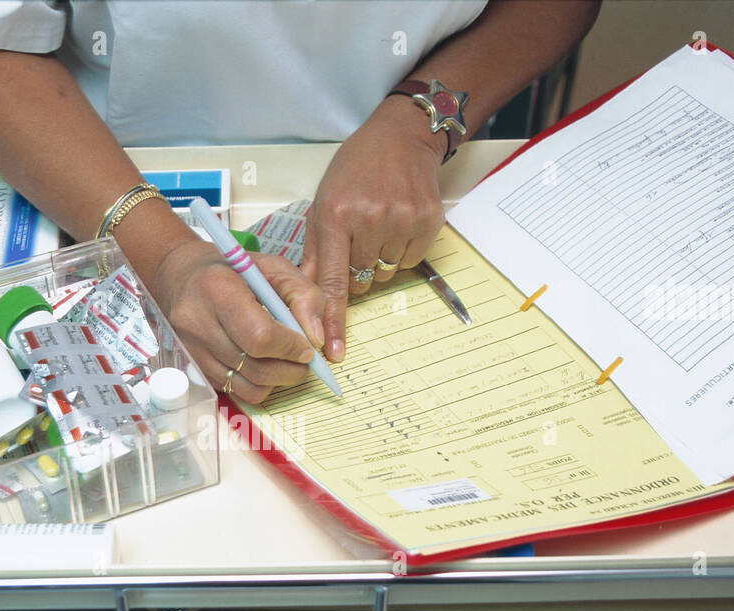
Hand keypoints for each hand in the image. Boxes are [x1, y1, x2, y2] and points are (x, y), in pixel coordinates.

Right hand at [149, 237, 326, 403]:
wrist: (182, 277)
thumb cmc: (234, 270)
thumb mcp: (275, 268)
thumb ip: (303, 296)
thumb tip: (317, 339)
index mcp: (218, 289)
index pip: (260, 336)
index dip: (291, 348)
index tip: (307, 347)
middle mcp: (198, 322)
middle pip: (255, 366)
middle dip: (290, 369)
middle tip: (305, 361)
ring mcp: (192, 349)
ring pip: (247, 385)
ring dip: (277, 381)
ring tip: (288, 363)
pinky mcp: (194, 367)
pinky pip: (236, 390)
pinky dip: (258, 384)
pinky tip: (264, 365)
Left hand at [300, 98, 445, 362]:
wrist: (401, 135)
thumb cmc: (356, 169)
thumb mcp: (323, 202)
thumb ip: (315, 251)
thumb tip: (306, 295)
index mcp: (334, 216)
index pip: (332, 281)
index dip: (332, 320)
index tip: (333, 351)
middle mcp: (368, 219)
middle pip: (360, 282)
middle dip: (354, 272)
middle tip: (357, 240)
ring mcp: (401, 220)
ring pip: (385, 274)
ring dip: (379, 261)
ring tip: (378, 226)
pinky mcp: (427, 220)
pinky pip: (410, 261)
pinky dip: (402, 251)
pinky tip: (398, 223)